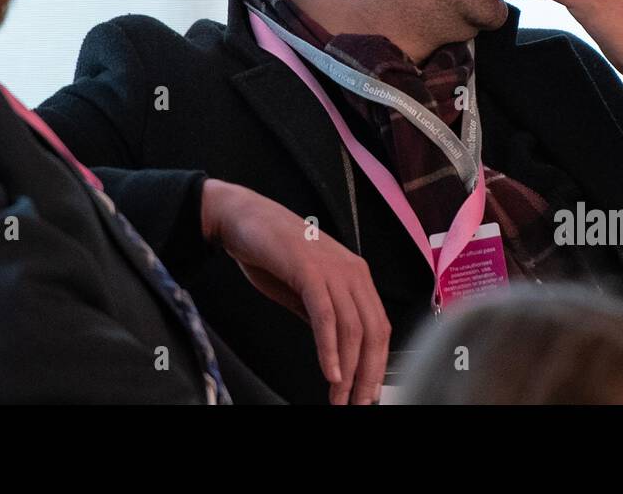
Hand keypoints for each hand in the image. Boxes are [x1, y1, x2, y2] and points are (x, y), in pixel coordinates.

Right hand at [200, 179, 389, 403]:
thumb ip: (324, 316)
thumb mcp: (305, 289)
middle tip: (357, 404)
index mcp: (356, 275)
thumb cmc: (271, 252)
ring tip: (339, 397)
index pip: (378, 327)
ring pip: (353, 328)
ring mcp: (333, 269)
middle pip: (374, 332)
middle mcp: (352, 271)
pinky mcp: (309, 270)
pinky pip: (326, 317)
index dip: (377, 364)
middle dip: (368, 375)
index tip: (369, 393)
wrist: (243, 218)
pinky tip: (330, 372)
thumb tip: (337, 353)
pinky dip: (330, 349)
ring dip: (348, 370)